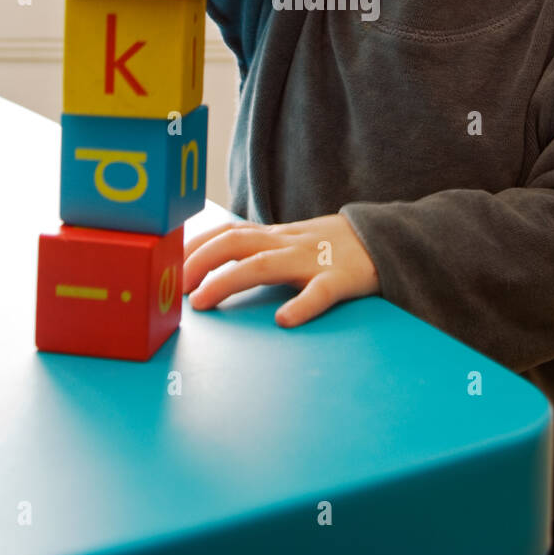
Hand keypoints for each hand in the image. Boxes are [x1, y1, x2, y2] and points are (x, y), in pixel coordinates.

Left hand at [183, 214, 380, 327]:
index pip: (227, 233)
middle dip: (199, 262)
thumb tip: (213, 269)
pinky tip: (285, 321)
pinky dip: (302, 305)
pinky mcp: (342, 279)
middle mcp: (288, 243)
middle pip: (235, 243)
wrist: (389, 239)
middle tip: (173, 289)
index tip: (164, 265)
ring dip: (228, 282)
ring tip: (203, 302)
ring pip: (265, 264)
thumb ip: (260, 252)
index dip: (193, 247)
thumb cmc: (333, 249)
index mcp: (276, 237)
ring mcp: (314, 260)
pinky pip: (321, 292)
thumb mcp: (293, 243)